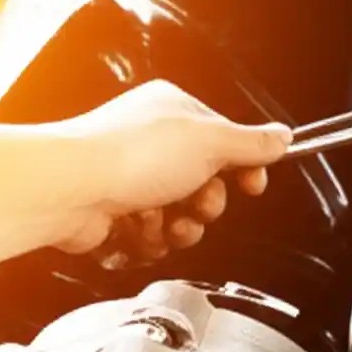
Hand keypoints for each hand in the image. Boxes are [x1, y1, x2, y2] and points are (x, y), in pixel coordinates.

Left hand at [55, 80, 291, 260]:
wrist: (69, 191)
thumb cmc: (129, 157)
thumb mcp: (210, 142)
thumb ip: (252, 144)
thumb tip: (283, 137)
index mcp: (174, 112)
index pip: (226, 140)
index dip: (243, 166)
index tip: (253, 183)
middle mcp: (152, 142)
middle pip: (206, 184)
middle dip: (206, 204)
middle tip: (197, 202)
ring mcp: (131, 179)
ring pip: (181, 216)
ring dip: (180, 227)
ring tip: (164, 223)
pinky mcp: (115, 214)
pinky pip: (153, 237)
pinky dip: (150, 240)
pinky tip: (137, 230)